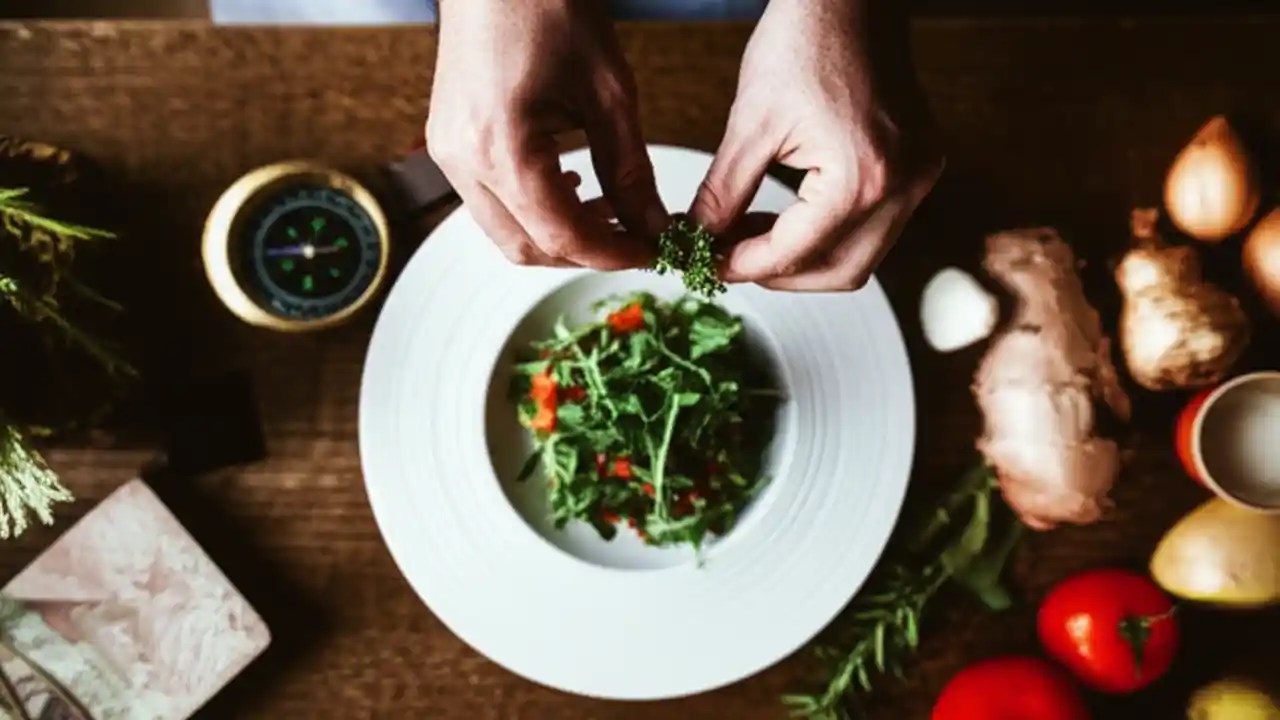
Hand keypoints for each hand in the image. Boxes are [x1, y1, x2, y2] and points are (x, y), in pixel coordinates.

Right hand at [427, 0, 665, 268]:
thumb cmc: (547, 4)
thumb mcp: (608, 91)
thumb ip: (630, 170)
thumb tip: (653, 224)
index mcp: (501, 149)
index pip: (562, 235)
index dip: (613, 254)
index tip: (653, 252)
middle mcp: (463, 161)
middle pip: (525, 248)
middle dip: (583, 254)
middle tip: (635, 239)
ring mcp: (446, 153)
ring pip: (503, 232)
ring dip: (556, 237)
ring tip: (609, 214)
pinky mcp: (447, 142)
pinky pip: (488, 203)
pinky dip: (530, 212)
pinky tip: (569, 187)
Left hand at [691, 0, 942, 290]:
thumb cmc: (803, 41)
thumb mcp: (749, 124)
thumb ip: (723, 194)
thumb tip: (698, 241)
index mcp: (862, 178)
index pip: (796, 252)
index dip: (744, 266)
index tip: (709, 264)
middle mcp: (904, 186)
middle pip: (841, 272)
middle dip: (780, 274)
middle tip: (729, 259)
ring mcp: (920, 176)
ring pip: (862, 256)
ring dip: (806, 258)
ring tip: (753, 235)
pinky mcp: (921, 164)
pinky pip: (877, 225)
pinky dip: (831, 232)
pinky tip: (788, 214)